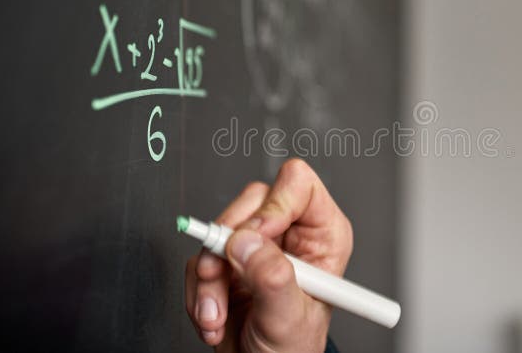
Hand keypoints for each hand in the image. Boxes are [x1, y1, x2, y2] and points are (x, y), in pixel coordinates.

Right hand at [184, 159, 353, 351]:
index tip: (255, 236)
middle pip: (251, 200)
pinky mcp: (228, 262)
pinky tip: (215, 317)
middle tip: (222, 274)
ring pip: (218, 230)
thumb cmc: (292, 350)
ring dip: (210, 277)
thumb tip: (245, 242)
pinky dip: (199, 291)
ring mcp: (257, 246)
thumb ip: (271, 277)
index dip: (273, 204)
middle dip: (229, 243)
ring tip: (218, 313)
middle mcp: (290, 234)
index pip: (298, 185)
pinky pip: (199, 258)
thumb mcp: (289, 318)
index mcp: (321, 235)